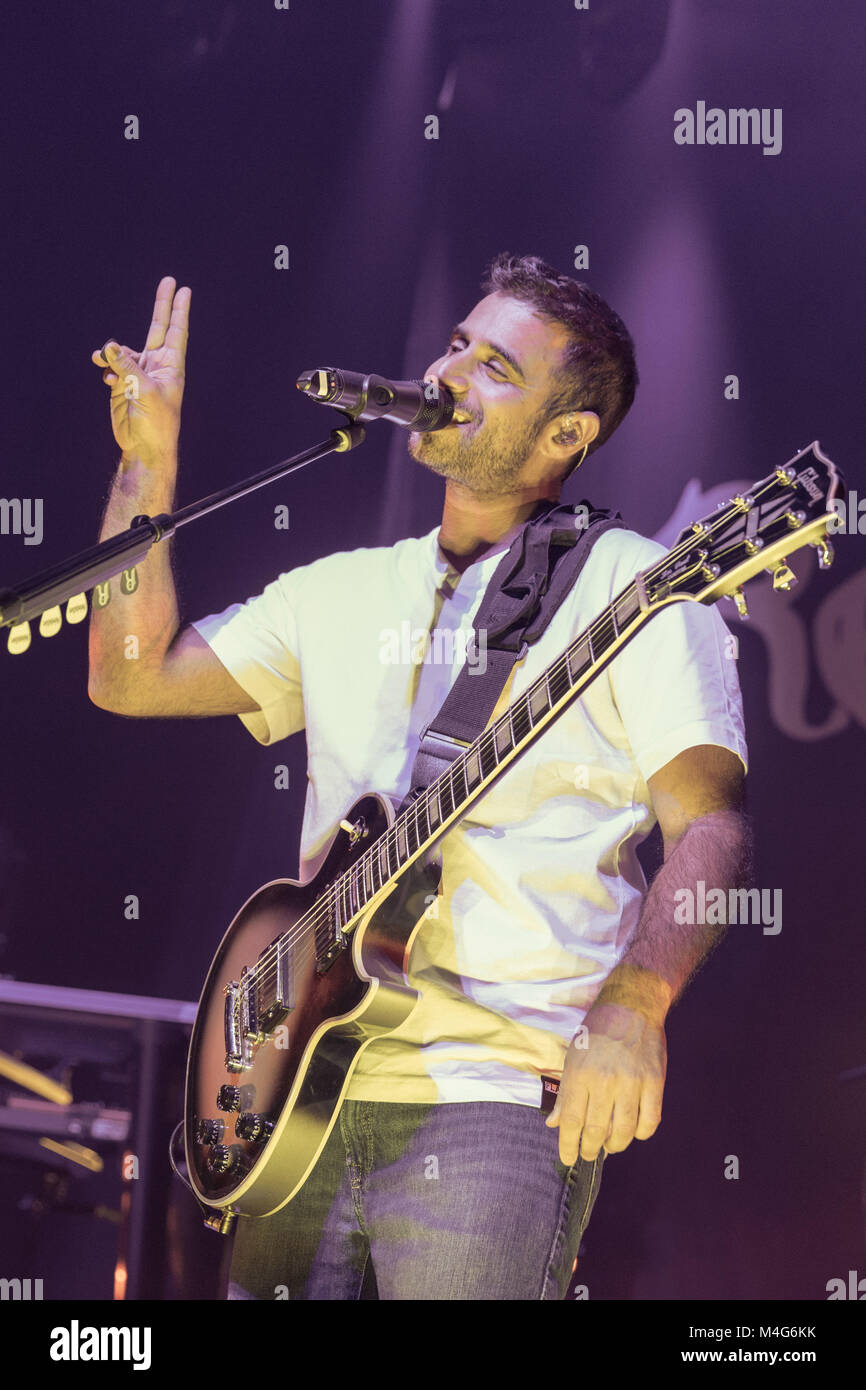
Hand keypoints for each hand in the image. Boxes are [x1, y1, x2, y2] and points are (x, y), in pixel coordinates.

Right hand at [92, 276, 190, 462]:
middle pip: (157, 328)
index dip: (179, 310)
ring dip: (113, 351)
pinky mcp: (122, 384)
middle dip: (162, 305)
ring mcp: (138, 373)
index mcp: (170, 366)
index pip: (175, 331)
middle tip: (168, 281)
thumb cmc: (156, 422)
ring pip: (123, 349)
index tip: (184, 290)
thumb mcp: (145, 391)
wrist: (143, 446)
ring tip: (105, 360)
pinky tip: (104, 375)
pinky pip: (111, 366)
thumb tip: (109, 346)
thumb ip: (127, 366)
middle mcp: (155, 366)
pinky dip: (105, 366)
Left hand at [545, 1002, 666, 1164]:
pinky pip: (650, 1121)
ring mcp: (632, 1082)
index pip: (571, 1121)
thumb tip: (554, 1124)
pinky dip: (641, 1133)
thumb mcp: (573, 1057)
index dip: (568, 1145)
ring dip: (615, 1146)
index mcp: (580, 1074)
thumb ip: (566, 1092)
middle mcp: (605, 1081)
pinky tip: (634, 1132)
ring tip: (610, 1146)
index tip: (568, 1158)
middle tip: (588, 1154)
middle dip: (589, 1149)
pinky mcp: (654, 1082)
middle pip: (596, 1130)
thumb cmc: (596, 1032)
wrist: (631, 1005)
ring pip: (624, 1131)